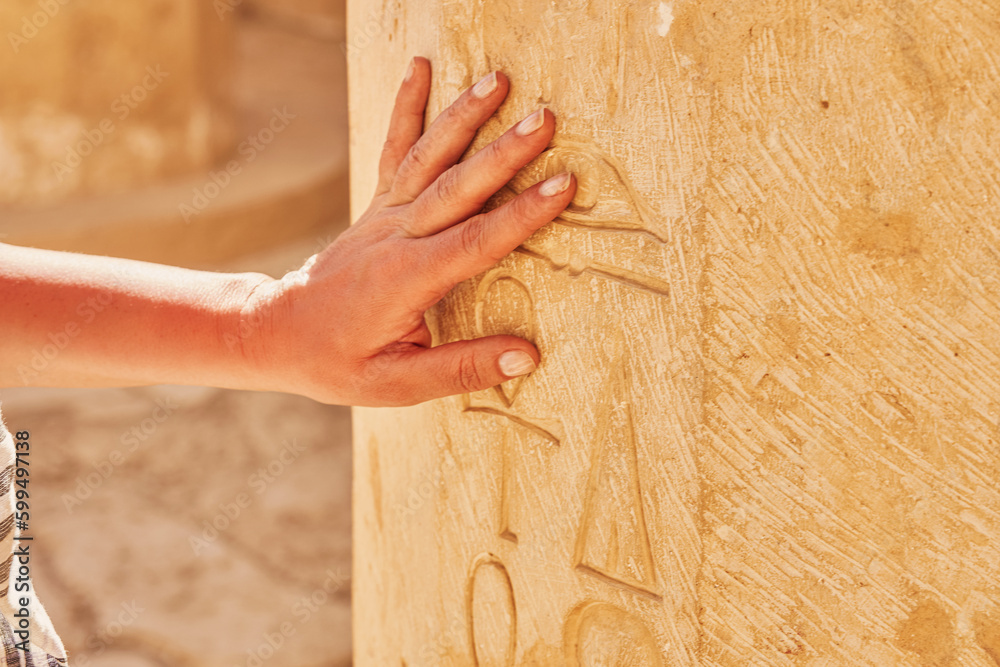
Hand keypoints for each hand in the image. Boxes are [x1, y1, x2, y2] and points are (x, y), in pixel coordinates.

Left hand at [243, 57, 575, 406]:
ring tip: (498, 79)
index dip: (521, 214)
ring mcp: (384, 215)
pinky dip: (406, 106)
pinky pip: (393, 148)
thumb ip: (461, 369)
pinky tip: (420, 68)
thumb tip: (526, 356)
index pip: (475, 241)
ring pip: (427, 157)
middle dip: (503, 151)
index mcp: (408, 279)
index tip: (561, 185)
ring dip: (463, 116)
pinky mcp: (377, 205)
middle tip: (544, 119)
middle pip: (457, 186)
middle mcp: (396, 237)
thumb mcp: (396, 384)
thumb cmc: (337, 362)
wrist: (276, 332)